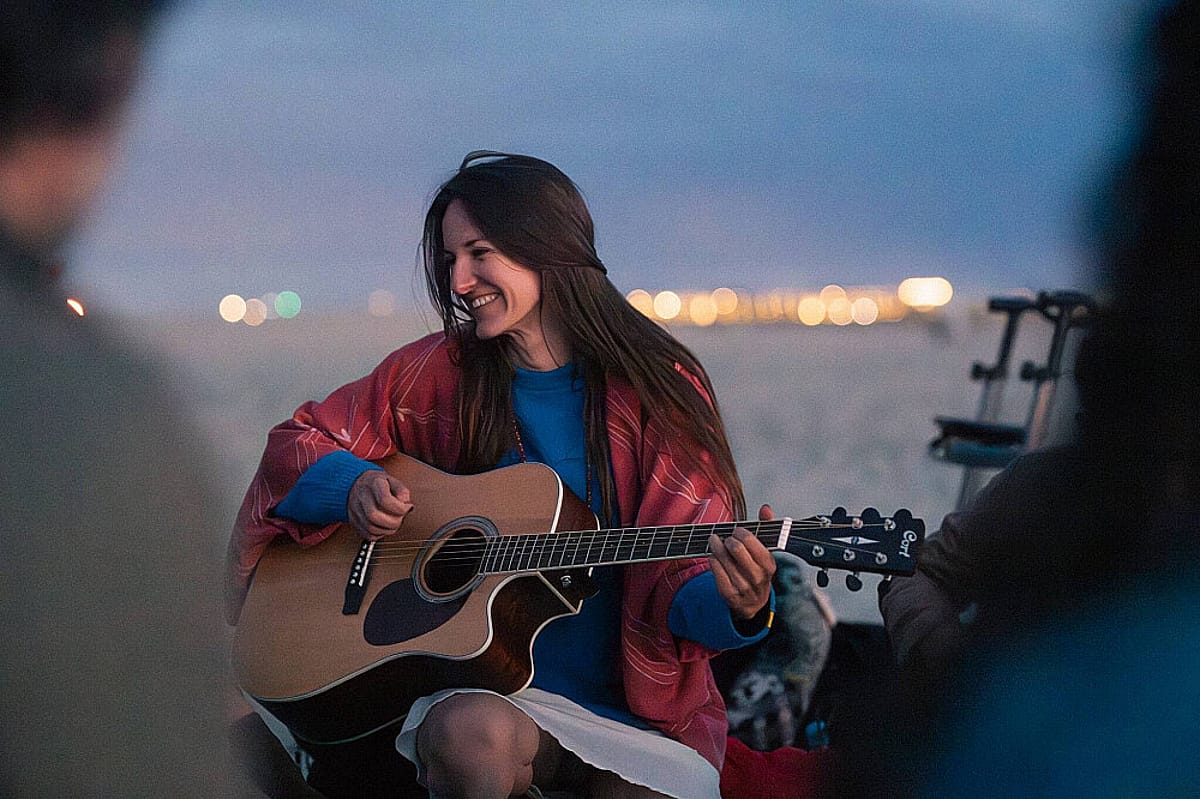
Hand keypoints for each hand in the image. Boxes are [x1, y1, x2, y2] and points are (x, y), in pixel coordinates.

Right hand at [347, 469, 412, 540]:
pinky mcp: (354, 520)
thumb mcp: (393, 480)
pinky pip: (367, 534)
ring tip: (395, 524)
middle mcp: (361, 496)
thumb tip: (405, 503)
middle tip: (401, 519)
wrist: (358, 483)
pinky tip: (385, 528)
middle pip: (374, 516)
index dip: (400, 508)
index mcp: (373, 483)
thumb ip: (401, 491)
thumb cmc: (378, 483)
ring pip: (370, 528)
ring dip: (388, 530)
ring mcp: (355, 509)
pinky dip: (380, 535)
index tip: (407, 507)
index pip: (384, 500)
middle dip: (393, 522)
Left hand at [709, 503, 776, 619]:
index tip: (736, 531)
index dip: (740, 532)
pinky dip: (712, 560)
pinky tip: (714, 557)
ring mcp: (743, 586)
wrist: (753, 603)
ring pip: (723, 558)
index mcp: (769, 564)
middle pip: (735, 548)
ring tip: (714, 541)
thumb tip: (765, 508)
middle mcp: (757, 577)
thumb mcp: (765, 552)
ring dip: (716, 547)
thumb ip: (766, 528)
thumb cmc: (757, 571)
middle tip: (725, 537)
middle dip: (727, 539)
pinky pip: (715, 570)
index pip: (751, 541)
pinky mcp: (729, 594)